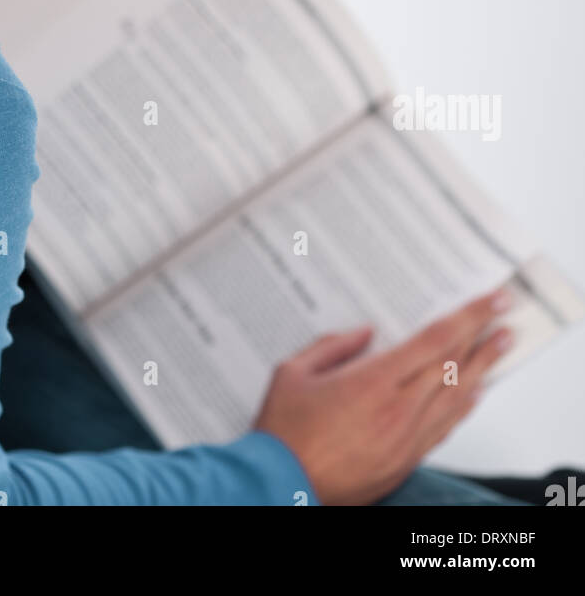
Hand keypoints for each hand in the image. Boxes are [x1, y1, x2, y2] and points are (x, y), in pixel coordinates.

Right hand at [251, 288, 514, 504]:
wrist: (282, 488)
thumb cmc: (283, 434)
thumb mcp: (292, 372)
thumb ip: (331, 346)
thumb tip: (364, 334)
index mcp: (373, 382)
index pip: (435, 342)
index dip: (468, 317)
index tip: (490, 301)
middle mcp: (398, 410)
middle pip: (454, 368)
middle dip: (484, 340)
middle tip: (506, 319)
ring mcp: (404, 440)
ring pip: (455, 400)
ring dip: (482, 371)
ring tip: (500, 350)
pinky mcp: (402, 463)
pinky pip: (443, 429)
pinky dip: (463, 408)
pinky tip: (473, 395)